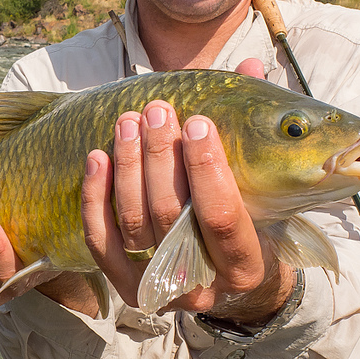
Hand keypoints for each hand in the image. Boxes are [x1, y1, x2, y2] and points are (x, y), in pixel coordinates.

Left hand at [80, 58, 293, 319]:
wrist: (227, 278)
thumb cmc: (249, 218)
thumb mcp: (264, 183)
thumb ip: (256, 129)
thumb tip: (250, 68)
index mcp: (247, 266)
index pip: (222, 220)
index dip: (207, 170)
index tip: (198, 122)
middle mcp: (203, 289)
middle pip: (170, 217)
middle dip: (161, 158)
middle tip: (157, 111)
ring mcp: (161, 290)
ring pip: (133, 224)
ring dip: (127, 167)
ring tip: (127, 121)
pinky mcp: (127, 285)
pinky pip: (100, 242)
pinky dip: (95, 198)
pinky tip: (97, 157)